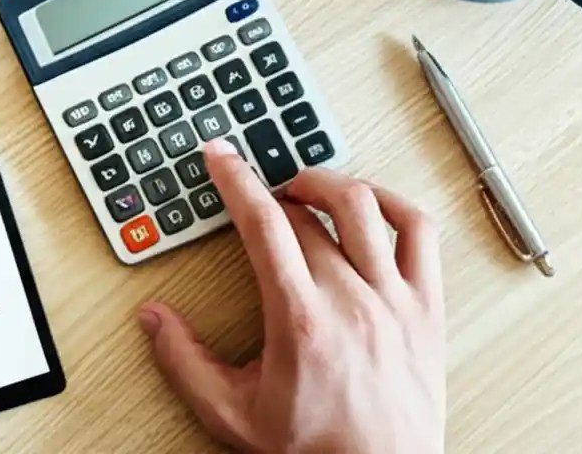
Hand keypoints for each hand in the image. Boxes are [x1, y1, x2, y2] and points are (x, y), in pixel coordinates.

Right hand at [139, 139, 444, 452]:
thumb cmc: (317, 449)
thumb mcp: (231, 412)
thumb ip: (184, 361)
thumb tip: (154, 318)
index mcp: (300, 319)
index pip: (263, 223)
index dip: (236, 180)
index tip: (221, 157)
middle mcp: (350, 299)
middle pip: (305, 213)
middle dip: (269, 187)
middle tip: (252, 186)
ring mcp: (395, 298)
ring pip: (363, 206)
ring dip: (327, 183)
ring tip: (304, 185)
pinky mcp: (427, 306)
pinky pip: (420, 231)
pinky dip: (393, 203)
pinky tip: (371, 203)